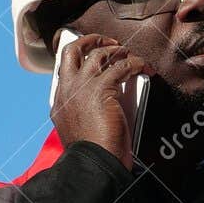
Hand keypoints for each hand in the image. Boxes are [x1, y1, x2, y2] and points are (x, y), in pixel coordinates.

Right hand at [50, 33, 148, 167]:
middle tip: (108, 42)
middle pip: (73, 51)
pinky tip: (143, 67)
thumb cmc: (91, 153)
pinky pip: (121, 66)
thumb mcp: (80, 128)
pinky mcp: (101, 89)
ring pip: (98, 54)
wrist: (93, 163)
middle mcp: (67, 89)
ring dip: (117, 50)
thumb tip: (104, 99)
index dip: (79, 58)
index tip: (92, 57)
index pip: (64, 69)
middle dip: (90, 40)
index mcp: (60, 101)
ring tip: (129, 54)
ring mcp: (82, 87)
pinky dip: (135, 63)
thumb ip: (84, 110)